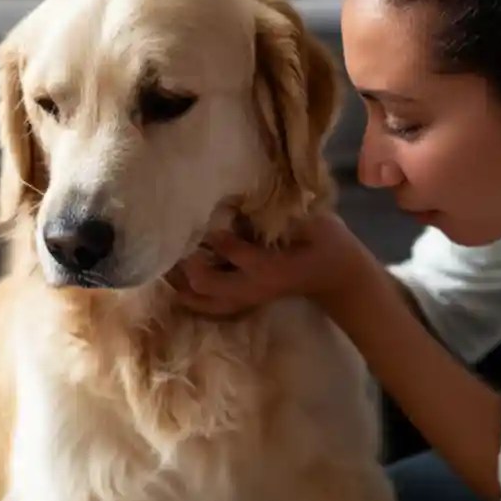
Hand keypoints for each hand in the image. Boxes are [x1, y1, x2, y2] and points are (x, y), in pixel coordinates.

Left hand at [169, 212, 372, 317]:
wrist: (336, 274)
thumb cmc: (325, 242)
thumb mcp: (312, 221)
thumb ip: (283, 210)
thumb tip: (244, 194)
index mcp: (268, 266)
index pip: (230, 249)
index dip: (211, 231)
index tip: (195, 211)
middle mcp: (250, 287)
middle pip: (204, 282)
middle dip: (185, 263)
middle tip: (171, 240)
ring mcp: (245, 299)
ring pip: (200, 299)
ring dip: (179, 283)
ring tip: (164, 261)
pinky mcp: (242, 302)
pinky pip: (206, 306)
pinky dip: (188, 295)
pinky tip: (174, 280)